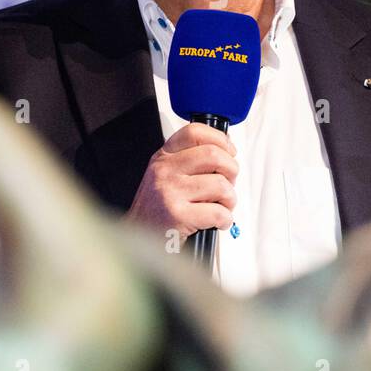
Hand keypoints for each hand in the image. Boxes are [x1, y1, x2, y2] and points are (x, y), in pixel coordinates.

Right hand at [124, 122, 237, 242]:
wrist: (139, 238)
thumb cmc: (157, 210)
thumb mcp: (165, 176)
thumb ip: (188, 162)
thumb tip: (225, 154)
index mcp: (163, 158)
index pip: (194, 132)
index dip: (220, 139)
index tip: (229, 151)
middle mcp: (165, 171)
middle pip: (213, 155)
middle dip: (231, 170)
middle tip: (229, 182)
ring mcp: (170, 192)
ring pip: (220, 185)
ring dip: (230, 199)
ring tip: (221, 206)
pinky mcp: (178, 215)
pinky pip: (218, 212)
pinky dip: (225, 219)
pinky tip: (217, 221)